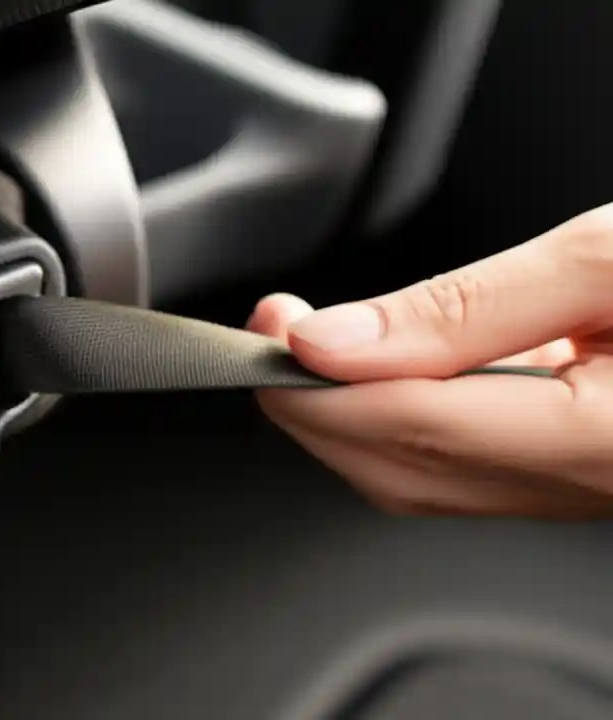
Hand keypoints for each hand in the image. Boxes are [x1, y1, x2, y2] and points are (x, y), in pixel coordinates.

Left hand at [248, 204, 612, 517]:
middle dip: (314, 405)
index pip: (408, 429)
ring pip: (423, 480)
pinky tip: (397, 367)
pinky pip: (466, 469)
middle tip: (275, 327)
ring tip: (318, 340)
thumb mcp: (600, 259)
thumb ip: (462, 307)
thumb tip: (333, 340)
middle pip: (400, 472)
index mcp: (600, 443)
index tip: (268, 330)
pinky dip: (406, 422)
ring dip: (351, 416)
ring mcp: (583, 491)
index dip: (316, 384)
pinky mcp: (580, 475)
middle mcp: (589, 488)